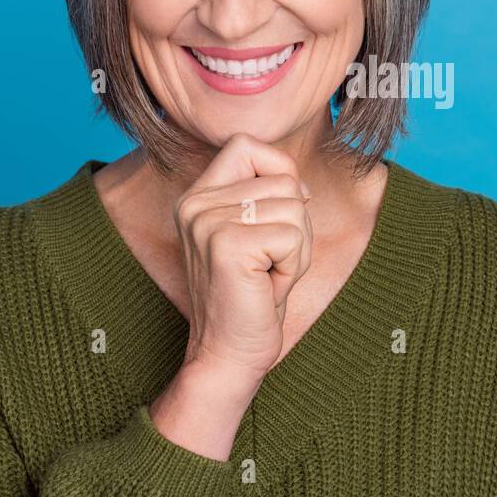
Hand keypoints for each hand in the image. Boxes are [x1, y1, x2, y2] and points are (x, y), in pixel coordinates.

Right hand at [172, 132, 313, 382]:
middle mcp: (195, 202)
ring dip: (297, 249)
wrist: (229, 352)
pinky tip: (267, 287)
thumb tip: (301, 183)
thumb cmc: (251, 295)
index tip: (276, 217)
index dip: (278, 172)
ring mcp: (208, 221)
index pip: (246, 144)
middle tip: (268, 261)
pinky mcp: (228, 245)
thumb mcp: (257, 233)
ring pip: (295, 207)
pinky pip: (294, 236)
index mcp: (197, 195)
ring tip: (267, 275)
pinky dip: (294, 266)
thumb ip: (268, 195)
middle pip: (284, 179)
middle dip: (295, 225)